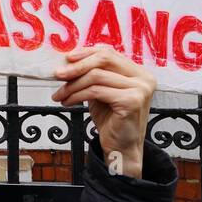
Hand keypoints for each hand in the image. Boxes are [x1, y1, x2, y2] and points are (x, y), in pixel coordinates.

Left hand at [50, 45, 155, 178]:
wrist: (120, 148)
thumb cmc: (111, 120)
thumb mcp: (101, 92)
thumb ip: (94, 76)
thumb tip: (68, 61)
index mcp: (139, 72)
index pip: (110, 53)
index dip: (86, 53)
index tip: (67, 59)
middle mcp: (144, 78)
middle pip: (104, 59)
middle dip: (77, 66)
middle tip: (57, 74)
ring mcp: (140, 89)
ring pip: (96, 76)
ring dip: (72, 85)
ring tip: (60, 95)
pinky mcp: (132, 101)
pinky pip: (96, 91)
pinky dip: (77, 95)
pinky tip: (67, 102)